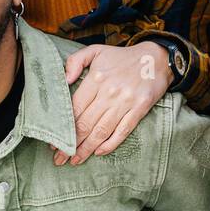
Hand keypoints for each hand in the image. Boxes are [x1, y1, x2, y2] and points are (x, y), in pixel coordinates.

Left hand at [58, 42, 171, 165]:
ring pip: (102, 130)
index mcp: (96, 78)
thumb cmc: (122, 57)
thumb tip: (64, 80)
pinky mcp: (139, 109)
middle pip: (86, 123)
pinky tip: (98, 152)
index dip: (63, 127)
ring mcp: (125, 102)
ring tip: (75, 160)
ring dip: (87, 148)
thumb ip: (75, 61)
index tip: (53, 141)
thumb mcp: (96, 50)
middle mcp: (109, 92)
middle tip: (59, 158)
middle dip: (71, 144)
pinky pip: (123, 131)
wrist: (156, 58)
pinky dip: (110, 143)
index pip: (75, 108)